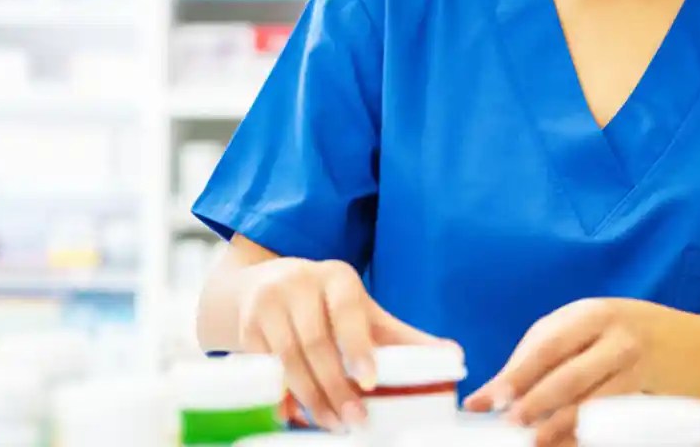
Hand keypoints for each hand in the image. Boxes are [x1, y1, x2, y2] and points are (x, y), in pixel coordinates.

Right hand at [239, 258, 456, 431]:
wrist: (265, 284)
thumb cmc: (327, 304)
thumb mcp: (362, 311)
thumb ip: (402, 336)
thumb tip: (454, 357)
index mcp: (336, 276)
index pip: (347, 312)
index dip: (357, 347)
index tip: (369, 381)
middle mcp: (299, 283)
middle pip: (315, 343)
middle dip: (334, 387)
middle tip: (354, 420)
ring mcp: (267, 303)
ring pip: (286, 358)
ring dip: (309, 397)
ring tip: (331, 423)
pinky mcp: (246, 326)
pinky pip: (262, 367)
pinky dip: (279, 395)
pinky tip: (295, 414)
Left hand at [464, 298, 661, 446]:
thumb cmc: (627, 335)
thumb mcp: (588, 327)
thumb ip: (545, 351)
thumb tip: (496, 389)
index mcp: (592, 314)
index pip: (545, 347)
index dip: (513, 376)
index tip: (485, 400)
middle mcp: (619, 338)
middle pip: (569, 377)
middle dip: (534, 405)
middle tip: (510, 425)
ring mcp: (642, 370)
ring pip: (594, 405)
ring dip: (560, 428)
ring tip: (536, 442)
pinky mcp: (660, 401)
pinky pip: (617, 423)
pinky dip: (590, 438)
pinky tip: (570, 445)